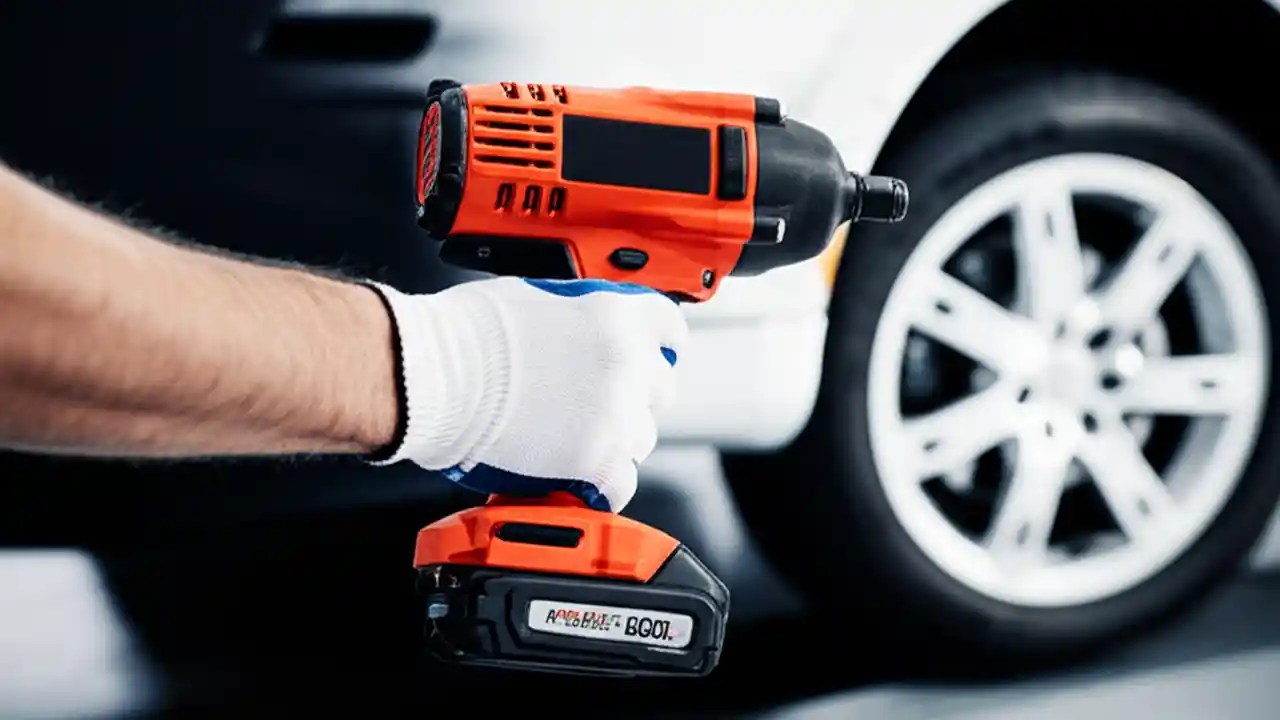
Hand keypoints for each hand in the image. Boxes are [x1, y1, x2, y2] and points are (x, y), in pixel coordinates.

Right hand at [366, 277, 686, 511]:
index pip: (669, 330)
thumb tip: (584, 336)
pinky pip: (620, 486)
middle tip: (587, 404)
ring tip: (566, 438)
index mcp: (617, 314)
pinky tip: (570, 474)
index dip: (652, 347)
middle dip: (629, 398)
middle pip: (658, 389)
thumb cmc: (464, 336)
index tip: (642, 358)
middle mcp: (627, 362)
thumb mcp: (538, 300)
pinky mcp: (597, 462)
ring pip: (641, 439)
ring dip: (612, 441)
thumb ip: (581, 320)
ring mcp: (616, 415)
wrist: (433, 377)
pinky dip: (597, 486)